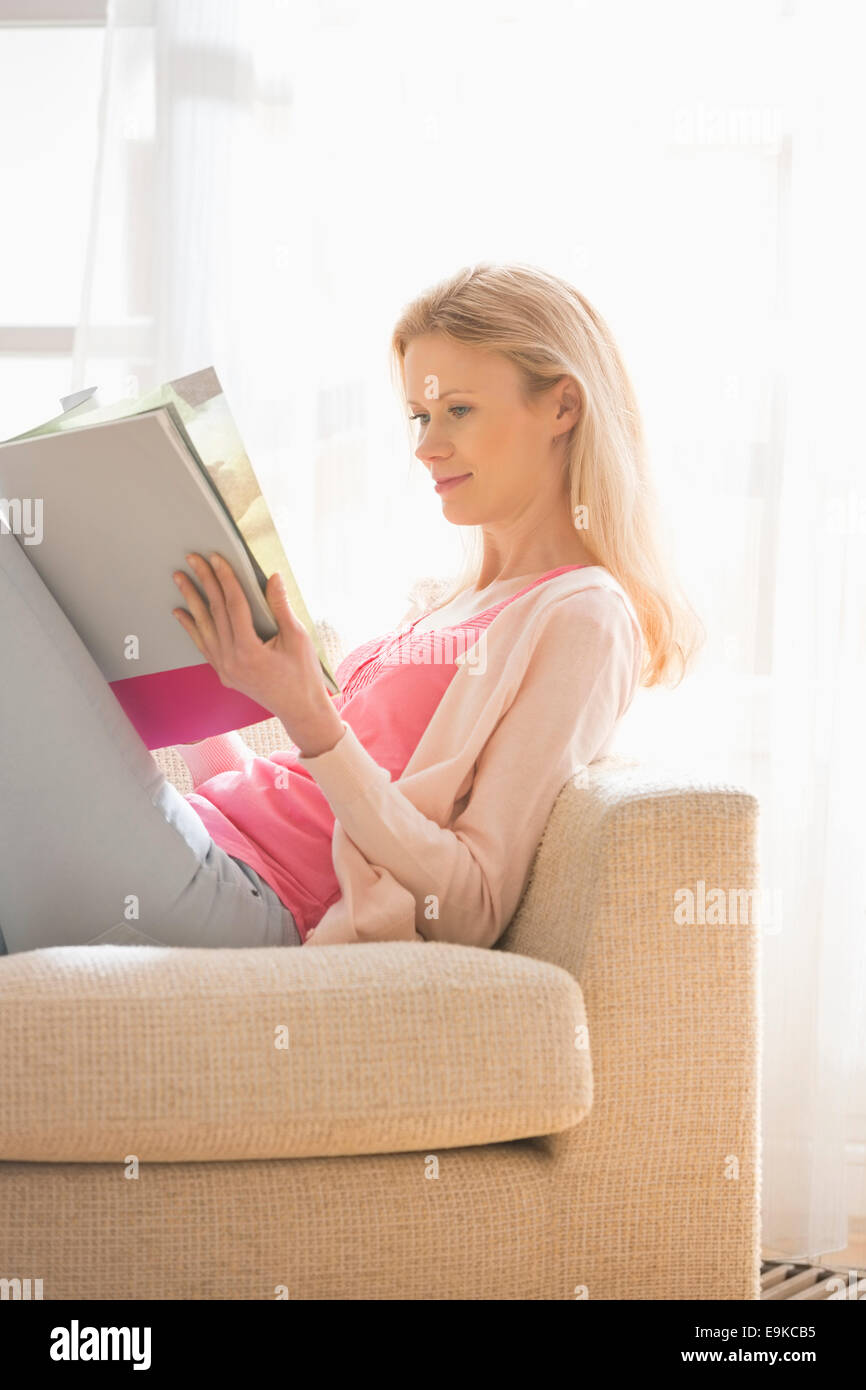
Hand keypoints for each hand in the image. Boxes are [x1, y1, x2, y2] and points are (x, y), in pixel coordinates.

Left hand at [172, 552, 343, 754]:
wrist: (300, 710)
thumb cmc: (303, 676)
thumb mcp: (297, 638)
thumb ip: (281, 606)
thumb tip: (273, 577)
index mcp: (249, 651)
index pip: (233, 605)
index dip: (225, 578)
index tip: (216, 558)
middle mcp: (231, 661)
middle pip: (215, 612)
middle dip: (204, 582)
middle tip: (192, 558)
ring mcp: (225, 669)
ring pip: (203, 628)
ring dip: (191, 601)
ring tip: (180, 579)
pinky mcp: (225, 674)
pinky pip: (204, 646)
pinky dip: (192, 627)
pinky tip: (182, 613)